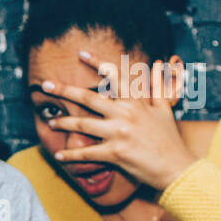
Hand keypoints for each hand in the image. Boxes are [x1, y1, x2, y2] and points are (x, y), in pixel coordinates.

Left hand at [46, 51, 196, 190]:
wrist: (176, 167)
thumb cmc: (169, 140)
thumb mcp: (164, 110)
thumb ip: (156, 88)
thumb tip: (157, 64)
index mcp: (135, 102)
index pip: (114, 76)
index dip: (97, 63)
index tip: (81, 53)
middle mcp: (125, 114)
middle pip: (88, 97)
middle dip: (64, 90)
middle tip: (45, 84)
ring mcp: (118, 133)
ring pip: (81, 124)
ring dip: (62, 123)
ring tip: (49, 123)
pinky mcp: (114, 152)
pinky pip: (86, 152)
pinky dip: (70, 155)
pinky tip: (58, 155)